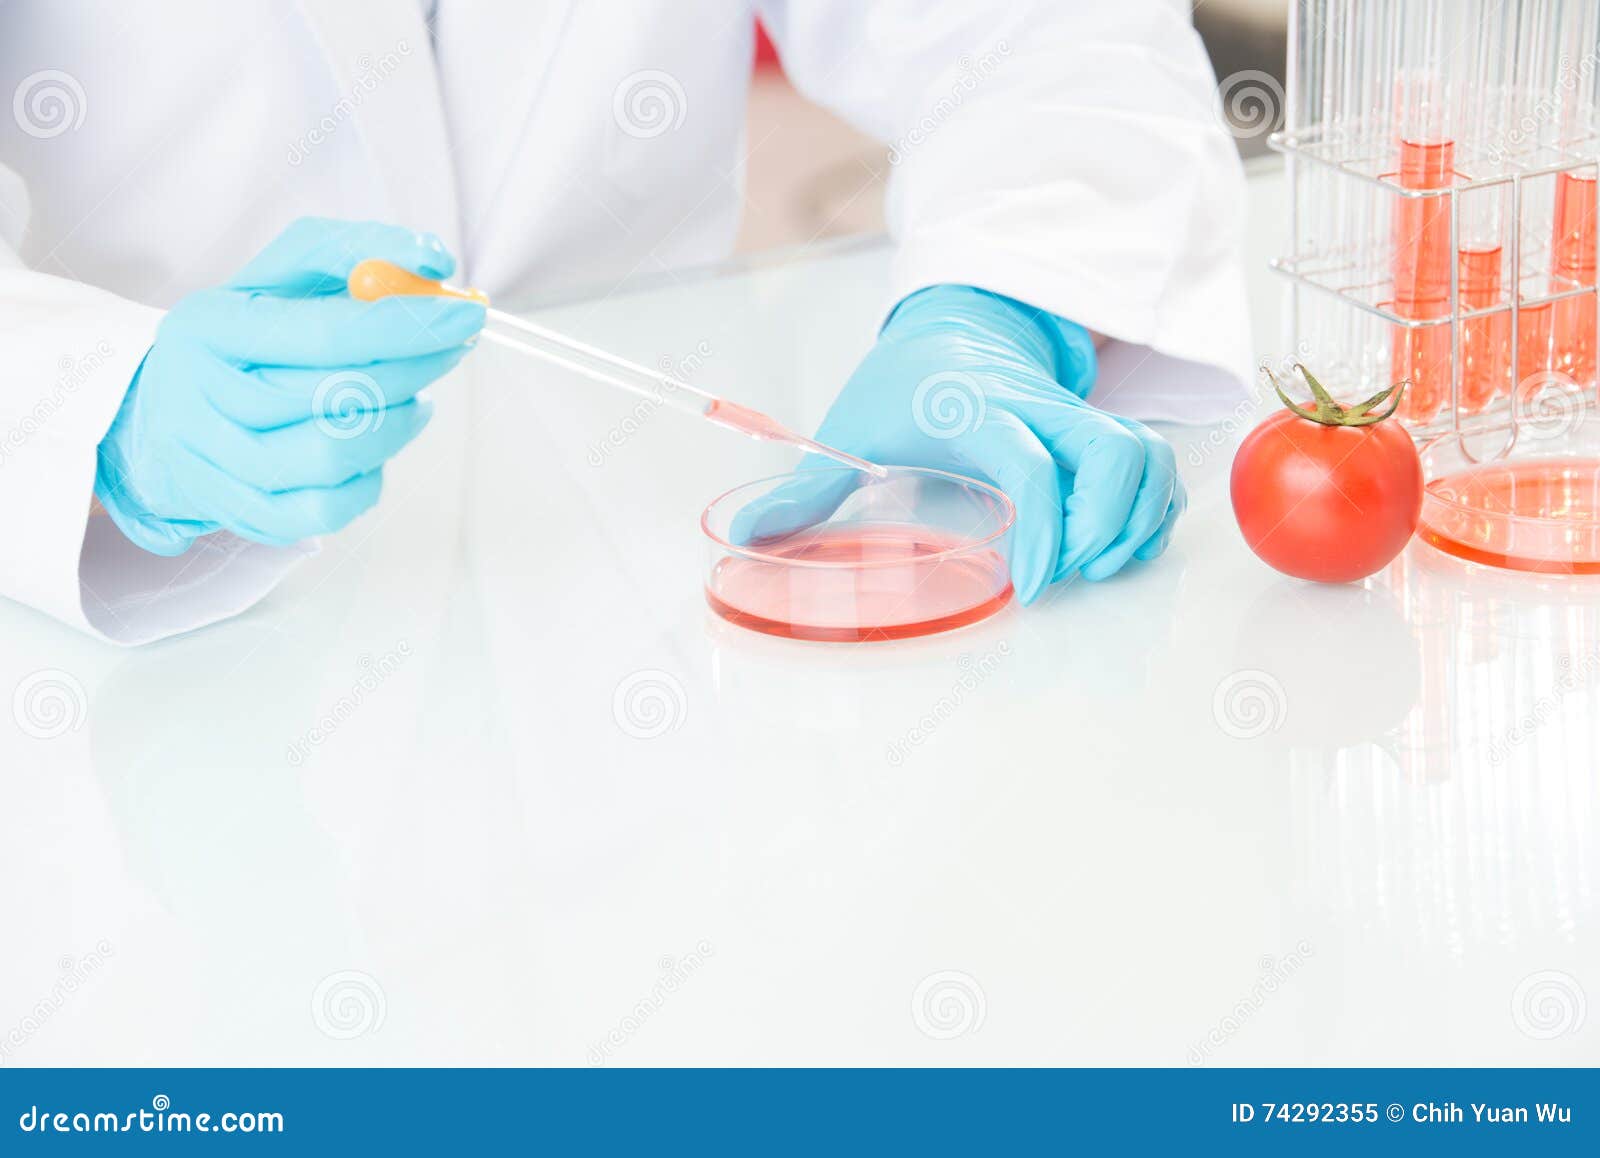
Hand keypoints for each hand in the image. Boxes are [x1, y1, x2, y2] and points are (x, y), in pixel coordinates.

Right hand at [94, 217, 484, 554]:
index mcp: (210, 327)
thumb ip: (353, 251)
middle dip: (416, 368)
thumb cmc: (245, 331)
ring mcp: (215, 464)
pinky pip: (325, 511)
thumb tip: (431, 260)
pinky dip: (368, 480)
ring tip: (414, 398)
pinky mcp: (238, 512)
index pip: (326, 333)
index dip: (407, 326)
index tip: (466, 314)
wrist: (163, 405)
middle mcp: (203, 398)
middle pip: (338, 396)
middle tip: (452, 347)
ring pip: (335, 458)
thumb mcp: (280, 274)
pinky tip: (376, 446)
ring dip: (398, 426)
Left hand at [735, 285, 1183, 602]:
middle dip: (1107, 526)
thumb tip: (748, 532)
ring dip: (1136, 519)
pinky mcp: (1099, 429)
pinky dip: (1149, 510)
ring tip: (1095, 565)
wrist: (949, 330)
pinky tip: (1115, 547)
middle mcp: (1040, 406)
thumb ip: (807, 490)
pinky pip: (1152, 465)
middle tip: (1070, 573)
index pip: (1035, 465)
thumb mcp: (850, 433)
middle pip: (1118, 454)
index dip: (1046, 531)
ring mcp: (1076, 415)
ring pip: (1146, 456)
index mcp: (979, 408)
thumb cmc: (899, 388)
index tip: (1033, 586)